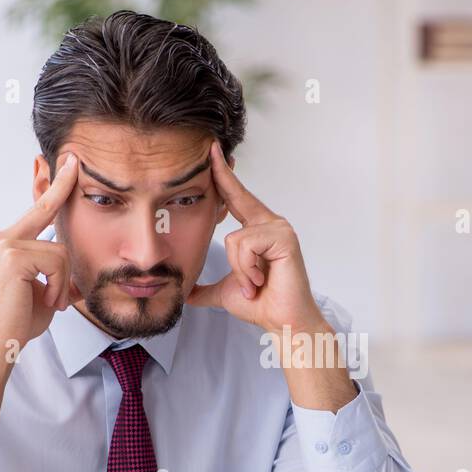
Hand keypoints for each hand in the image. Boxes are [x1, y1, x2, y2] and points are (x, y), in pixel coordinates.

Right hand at [0, 152, 81, 351]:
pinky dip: (58, 285)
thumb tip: (80, 273)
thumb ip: (59, 273)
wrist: (1, 341)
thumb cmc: (22, 318)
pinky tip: (46, 299)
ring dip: (64, 281)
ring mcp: (7, 244)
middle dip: (63, 185)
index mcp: (12, 242)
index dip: (55, 187)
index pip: (39, 210)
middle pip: (47, 209)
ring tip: (52, 300)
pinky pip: (56, 262)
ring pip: (60, 249)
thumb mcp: (48, 290)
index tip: (69, 163)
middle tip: (75, 157)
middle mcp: (5, 237)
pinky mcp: (13, 256)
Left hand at [186, 140, 326, 334]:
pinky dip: (247, 269)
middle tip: (210, 149)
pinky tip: (259, 281)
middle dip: (222, 176)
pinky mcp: (284, 238)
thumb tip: (187, 293)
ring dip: (239, 269)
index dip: (223, 174)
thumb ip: (206, 288)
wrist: (282, 322)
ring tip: (253, 283)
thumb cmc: (261, 304)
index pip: (236, 196)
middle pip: (236, 197)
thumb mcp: (225, 292)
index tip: (211, 151)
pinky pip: (247, 245)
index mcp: (258, 229)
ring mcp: (279, 228)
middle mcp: (270, 223)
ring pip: (235, 238)